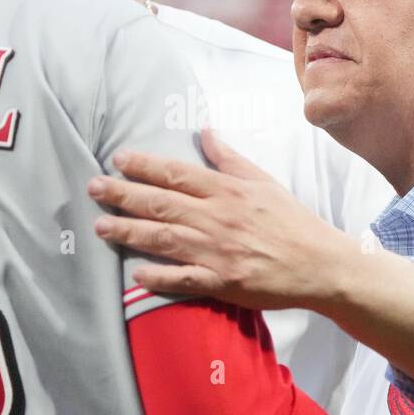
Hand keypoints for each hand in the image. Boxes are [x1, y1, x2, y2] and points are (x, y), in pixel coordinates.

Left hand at [88, 128, 355, 311]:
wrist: (321, 264)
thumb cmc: (292, 221)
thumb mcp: (263, 182)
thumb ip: (230, 159)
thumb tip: (205, 132)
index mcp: (228, 191)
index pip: (177, 174)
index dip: (144, 165)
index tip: (118, 158)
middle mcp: (218, 218)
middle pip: (162, 204)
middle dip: (123, 194)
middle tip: (93, 187)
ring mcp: (218, 251)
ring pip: (165, 239)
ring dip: (130, 232)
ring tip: (101, 227)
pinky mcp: (223, 282)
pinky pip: (185, 280)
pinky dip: (159, 277)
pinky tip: (135, 273)